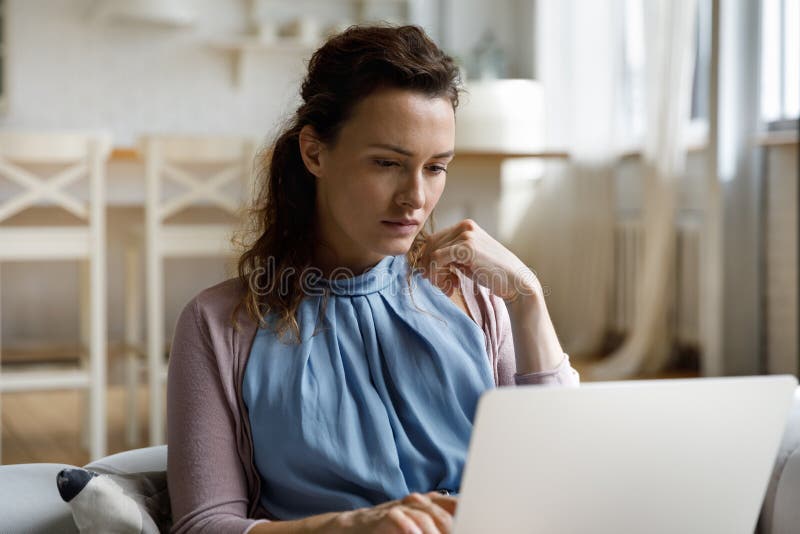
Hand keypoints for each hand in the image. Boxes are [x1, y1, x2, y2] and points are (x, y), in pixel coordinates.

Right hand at [332, 491, 457, 533]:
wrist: (356, 526)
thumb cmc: (392, 528)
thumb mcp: (418, 524)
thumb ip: (439, 524)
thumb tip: (463, 525)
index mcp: (430, 503)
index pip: (456, 505)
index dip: (465, 513)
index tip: (475, 524)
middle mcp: (417, 502)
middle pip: (443, 513)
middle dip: (453, 527)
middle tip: (464, 531)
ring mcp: (401, 507)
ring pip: (424, 516)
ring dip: (433, 531)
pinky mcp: (384, 516)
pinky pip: (399, 518)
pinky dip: (409, 528)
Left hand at [420, 219, 539, 301]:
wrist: (516, 281)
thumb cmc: (492, 273)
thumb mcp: (468, 259)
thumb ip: (450, 255)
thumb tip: (423, 262)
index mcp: (466, 226)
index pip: (434, 240)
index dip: (429, 261)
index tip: (437, 278)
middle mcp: (465, 226)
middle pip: (430, 246)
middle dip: (431, 268)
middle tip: (443, 285)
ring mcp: (466, 235)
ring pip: (432, 254)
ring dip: (435, 275)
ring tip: (450, 287)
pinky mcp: (466, 247)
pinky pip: (436, 260)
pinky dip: (438, 275)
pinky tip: (453, 285)